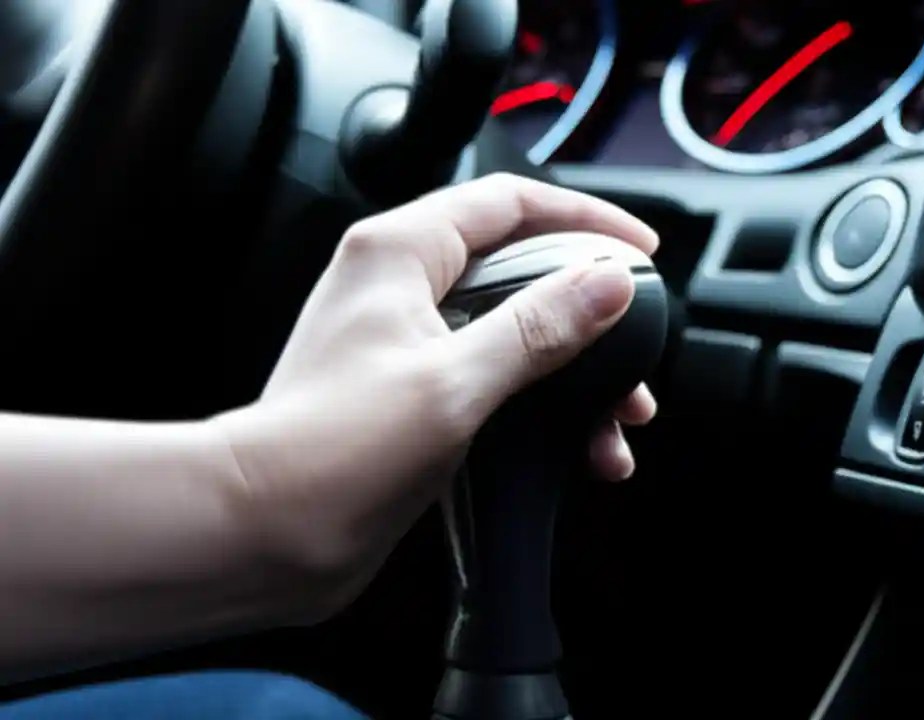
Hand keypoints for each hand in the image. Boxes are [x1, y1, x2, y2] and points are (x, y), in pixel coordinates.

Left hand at [212, 173, 658, 612]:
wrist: (263, 532)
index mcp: (399, 252)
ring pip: (513, 333)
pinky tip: (577, 452)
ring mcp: (405, 339)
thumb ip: (539, 328)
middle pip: (520, 270)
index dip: (583, 220)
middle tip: (636, 356)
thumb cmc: (336, 450)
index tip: (639, 252)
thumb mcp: (457, 382)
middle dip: (588, 318)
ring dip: (573, 374)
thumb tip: (607, 284)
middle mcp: (400, 284)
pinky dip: (540, 408)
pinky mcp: (411, 393)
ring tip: (617, 423)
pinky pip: (494, 380)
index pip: (510, 203)